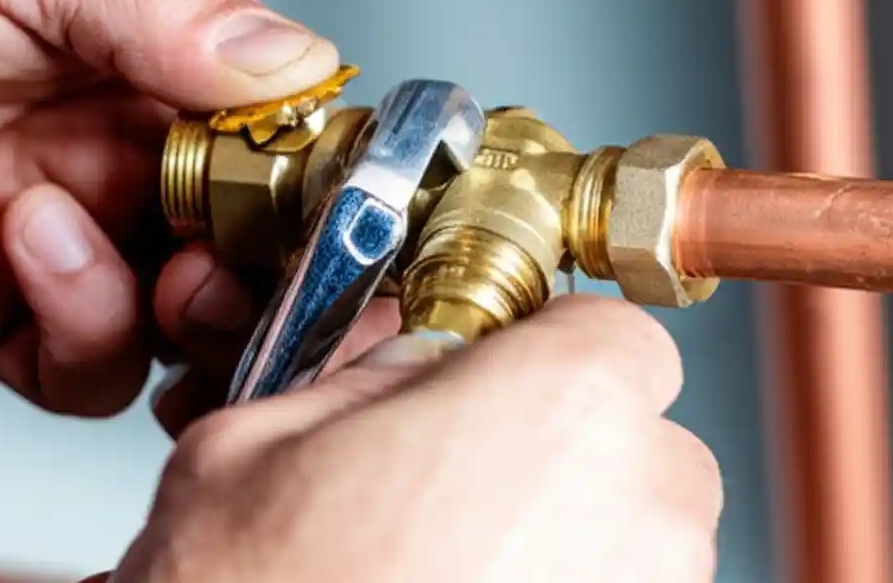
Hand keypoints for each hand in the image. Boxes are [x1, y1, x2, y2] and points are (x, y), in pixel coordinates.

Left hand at [0, 0, 338, 413]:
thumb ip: (163, 0)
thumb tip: (295, 63)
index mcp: (159, 50)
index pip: (281, 138)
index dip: (311, 185)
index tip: (317, 209)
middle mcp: (125, 146)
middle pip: (249, 248)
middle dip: (254, 274)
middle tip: (218, 259)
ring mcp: (69, 229)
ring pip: (181, 322)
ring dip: (165, 308)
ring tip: (84, 231)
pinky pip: (84, 362)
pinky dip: (81, 332)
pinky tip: (29, 250)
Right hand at [111, 296, 723, 582]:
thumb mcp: (252, 447)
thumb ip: (358, 382)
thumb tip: (404, 374)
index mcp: (561, 406)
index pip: (614, 333)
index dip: (546, 349)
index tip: (499, 372)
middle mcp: (641, 514)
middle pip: (638, 443)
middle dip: (557, 450)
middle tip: (454, 479)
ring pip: (635, 541)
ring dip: (562, 539)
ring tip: (446, 569)